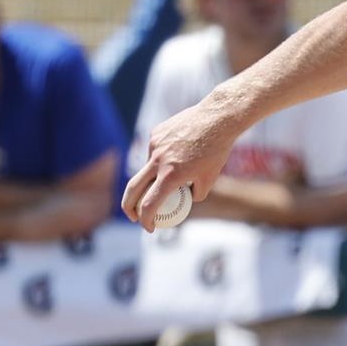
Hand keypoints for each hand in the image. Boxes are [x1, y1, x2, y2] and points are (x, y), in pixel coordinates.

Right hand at [123, 99, 244, 230]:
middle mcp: (158, 160)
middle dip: (129, 207)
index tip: (149, 227)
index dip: (146, 220)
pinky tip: (182, 147)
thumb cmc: (217, 150)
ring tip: (184, 162)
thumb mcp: (209, 179)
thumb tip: (184, 199)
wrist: (217, 118)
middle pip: (133, 188)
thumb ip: (195, 194)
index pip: (149, 204)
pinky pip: (155, 150)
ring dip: (157, 173)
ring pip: (148, 166)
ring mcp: (154, 145)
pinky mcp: (155, 133)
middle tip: (133, 216)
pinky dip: (164, 155)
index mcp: (171, 175)